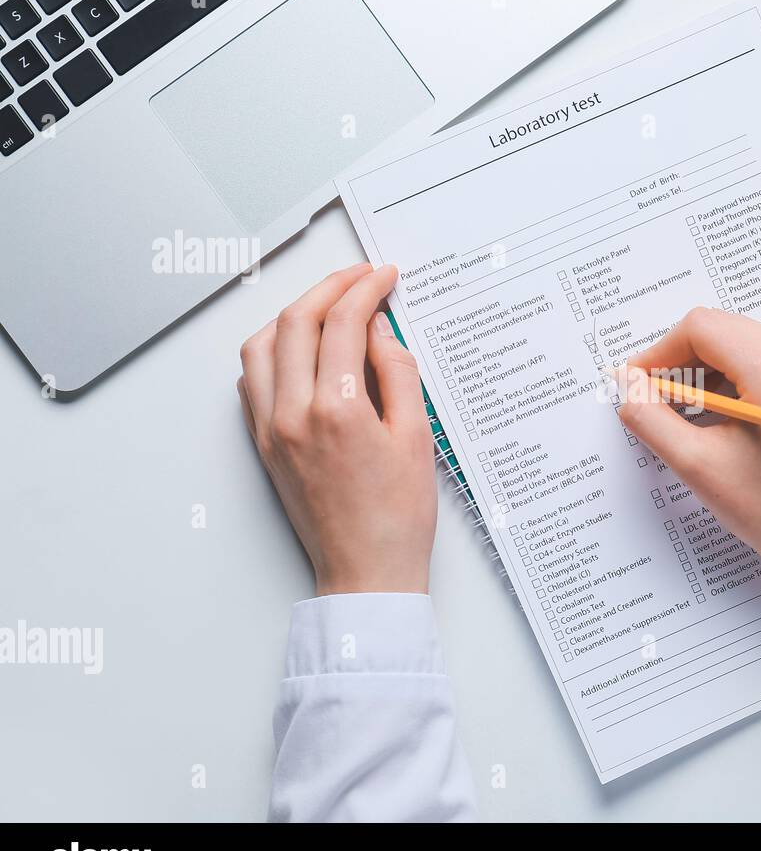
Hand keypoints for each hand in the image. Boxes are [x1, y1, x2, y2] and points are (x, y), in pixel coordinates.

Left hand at [237, 262, 435, 596]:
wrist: (366, 573)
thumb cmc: (398, 517)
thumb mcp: (417, 437)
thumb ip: (398, 374)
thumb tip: (380, 330)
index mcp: (338, 411)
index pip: (343, 325)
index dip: (365, 290)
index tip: (384, 277)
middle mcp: (294, 415)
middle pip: (296, 322)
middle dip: (329, 289)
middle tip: (360, 278)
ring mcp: (271, 430)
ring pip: (262, 345)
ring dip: (293, 315)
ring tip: (328, 307)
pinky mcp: (263, 445)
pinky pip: (253, 379)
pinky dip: (272, 350)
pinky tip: (301, 350)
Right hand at [617, 308, 760, 604]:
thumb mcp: (694, 464)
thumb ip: (650, 416)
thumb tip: (627, 383)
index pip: (702, 328)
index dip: (660, 351)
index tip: (639, 382)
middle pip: (721, 327)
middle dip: (680, 357)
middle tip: (655, 396)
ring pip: (738, 338)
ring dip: (703, 367)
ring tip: (684, 409)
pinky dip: (728, 374)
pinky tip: (714, 410)